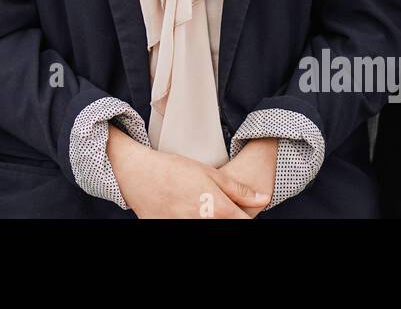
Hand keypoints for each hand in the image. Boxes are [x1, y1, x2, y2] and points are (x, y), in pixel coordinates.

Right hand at [107, 127, 268, 218]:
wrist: (137, 174)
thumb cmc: (174, 169)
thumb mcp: (209, 173)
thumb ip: (237, 189)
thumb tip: (263, 199)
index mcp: (217, 210)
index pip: (243, 222)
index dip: (244, 215)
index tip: (240, 210)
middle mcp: (203, 224)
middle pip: (227, 225)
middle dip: (227, 217)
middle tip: (217, 206)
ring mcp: (184, 229)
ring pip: (207, 229)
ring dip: (209, 219)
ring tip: (199, 207)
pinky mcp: (168, 231)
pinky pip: (186, 229)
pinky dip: (188, 220)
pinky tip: (183, 211)